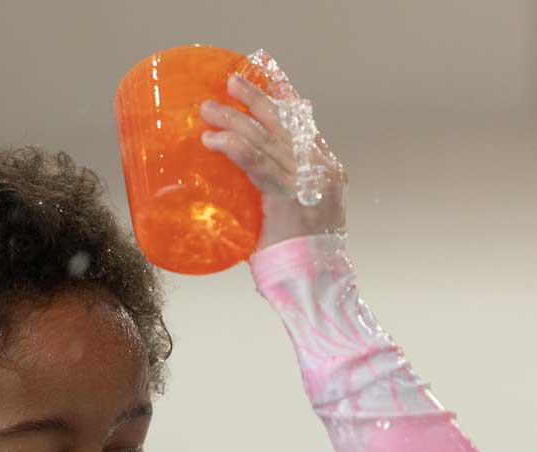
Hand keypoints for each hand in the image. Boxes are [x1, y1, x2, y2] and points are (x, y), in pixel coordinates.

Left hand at [200, 71, 347, 250]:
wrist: (314, 285)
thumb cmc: (299, 259)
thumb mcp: (295, 216)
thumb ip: (276, 193)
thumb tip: (242, 182)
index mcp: (327, 172)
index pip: (304, 126)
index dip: (283, 99)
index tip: (266, 80)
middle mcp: (322, 171)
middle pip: (285, 124)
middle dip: (255, 101)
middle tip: (231, 85)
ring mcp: (308, 182)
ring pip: (267, 139)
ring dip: (234, 120)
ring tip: (209, 110)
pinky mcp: (290, 196)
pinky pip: (258, 164)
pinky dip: (234, 148)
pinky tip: (214, 140)